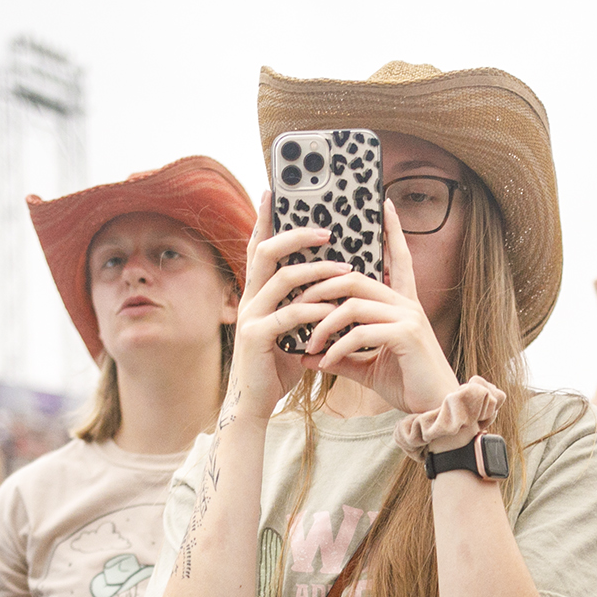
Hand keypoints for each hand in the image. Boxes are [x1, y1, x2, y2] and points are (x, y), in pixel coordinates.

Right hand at [230, 192, 354, 420]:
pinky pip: (291, 314)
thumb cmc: (275, 367)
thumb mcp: (292, 330)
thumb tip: (332, 286)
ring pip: (282, 279)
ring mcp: (250, 316)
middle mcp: (249, 299)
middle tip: (327, 230)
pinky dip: (315, 308)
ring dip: (317, 271)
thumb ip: (304, 306)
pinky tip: (335, 308)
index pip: (259, 247)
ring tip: (347, 269)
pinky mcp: (258, 337)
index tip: (274, 191)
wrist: (253, 405)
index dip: (265, 219)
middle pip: (266, 251)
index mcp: (256, 293)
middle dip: (296, 234)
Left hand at [296, 198, 459, 415]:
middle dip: (321, 289)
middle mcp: (407, 304)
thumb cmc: (408, 386)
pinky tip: (324, 362)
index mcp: (402, 305)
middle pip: (356, 278)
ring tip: (308, 345)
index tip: (384, 206)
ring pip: (353, 304)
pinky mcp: (406, 335)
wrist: (437, 410)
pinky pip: (361, 331)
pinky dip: (337, 346)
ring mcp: (408, 316)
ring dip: (324, 324)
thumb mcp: (368, 367)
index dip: (392, 232)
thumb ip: (341, 355)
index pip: (397, 259)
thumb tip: (307, 355)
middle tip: (296, 306)